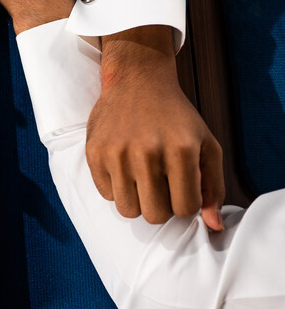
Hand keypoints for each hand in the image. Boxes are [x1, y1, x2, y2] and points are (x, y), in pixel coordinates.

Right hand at [88, 25, 224, 230]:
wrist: (137, 81)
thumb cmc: (176, 117)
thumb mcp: (206, 145)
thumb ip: (213, 187)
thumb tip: (213, 227)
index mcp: (182, 150)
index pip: (185, 209)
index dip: (185, 203)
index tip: (182, 187)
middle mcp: (148, 152)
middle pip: (155, 215)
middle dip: (162, 206)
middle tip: (161, 186)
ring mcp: (117, 152)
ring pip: (128, 210)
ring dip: (138, 201)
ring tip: (142, 180)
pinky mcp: (94, 152)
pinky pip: (106, 195)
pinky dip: (117, 188)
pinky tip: (124, 168)